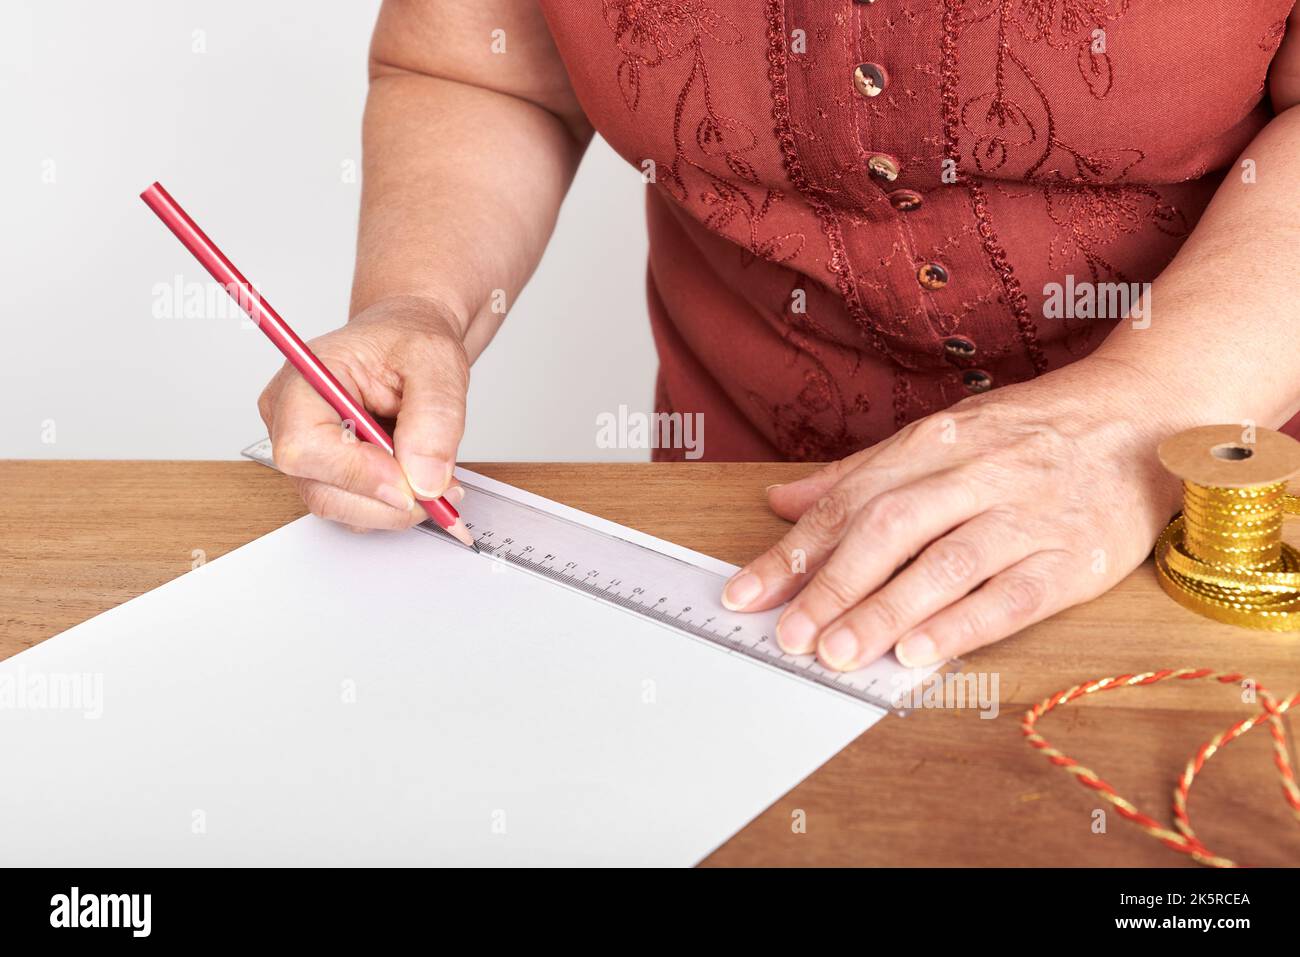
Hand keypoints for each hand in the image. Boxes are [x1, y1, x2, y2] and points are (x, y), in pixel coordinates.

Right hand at [256, 296, 469, 531]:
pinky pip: (355, 507)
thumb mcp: (436, 362)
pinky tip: (419, 478)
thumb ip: (434, 418)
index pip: (304, 447)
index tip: (410, 481)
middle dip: (386, 502)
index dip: (357, 474)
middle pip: (320, 490)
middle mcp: (290, 420)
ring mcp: (306, 451)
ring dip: (395, 506)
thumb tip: (425, 481)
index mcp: (304, 381)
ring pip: (341, 507)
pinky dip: (393, 505)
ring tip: (437, 479)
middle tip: (440, 492)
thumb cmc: (409, 340)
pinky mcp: (327, 472)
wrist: (408, 345)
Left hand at [721, 358, 1191, 670]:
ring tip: (837, 652)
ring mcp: (1028, 515)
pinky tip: (918, 654)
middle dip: (831, 583)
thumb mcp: (943, 436)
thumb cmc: (1032, 431)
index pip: (850, 500)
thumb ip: (860, 474)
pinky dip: (962, 625)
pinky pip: (1011, 595)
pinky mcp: (1074, 559)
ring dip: (886, 610)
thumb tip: (780, 501)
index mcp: (937, 441)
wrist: (1147, 415)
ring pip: (945, 564)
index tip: (747, 592)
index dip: (794, 550)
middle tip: (787, 633)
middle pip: (890, 528)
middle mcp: (978, 473)